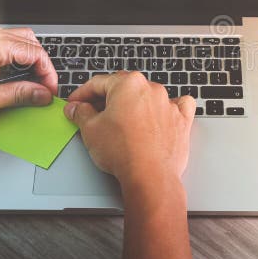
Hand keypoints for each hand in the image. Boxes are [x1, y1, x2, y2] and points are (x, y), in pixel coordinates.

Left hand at [0, 26, 56, 120]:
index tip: (50, 91)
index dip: (48, 74)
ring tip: (29, 84)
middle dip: (41, 65)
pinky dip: (16, 59)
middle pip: (31, 43)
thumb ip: (19, 95)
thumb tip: (42, 94)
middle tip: (43, 87)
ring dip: (29, 61)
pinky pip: (6, 44)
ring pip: (19, 42)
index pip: (36, 54)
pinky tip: (13, 77)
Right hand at [64, 71, 195, 184]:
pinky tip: (159, 116)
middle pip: (123, 88)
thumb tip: (76, 108)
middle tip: (93, 114)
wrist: (150, 176)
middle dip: (106, 99)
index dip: (82, 94)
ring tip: (122, 122)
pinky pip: (177, 106)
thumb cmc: (123, 152)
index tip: (76, 103)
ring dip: (134, 104)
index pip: (98, 83)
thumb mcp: (90, 130)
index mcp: (128, 84)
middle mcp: (151, 89)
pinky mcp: (181, 120)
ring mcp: (168, 103)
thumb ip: (81, 113)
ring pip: (147, 96)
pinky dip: (167, 109)